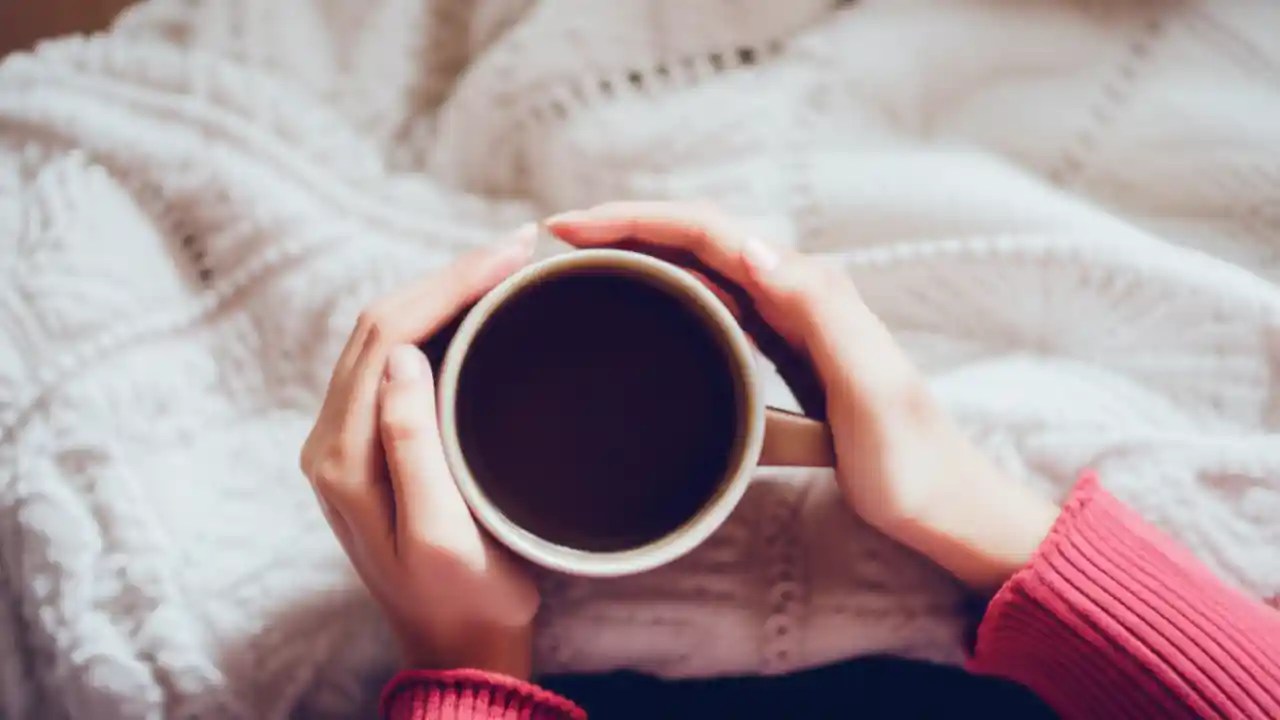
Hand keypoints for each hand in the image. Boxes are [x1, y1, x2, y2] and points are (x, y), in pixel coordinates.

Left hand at [299, 225, 540, 676]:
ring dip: (442, 293)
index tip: (513, 254)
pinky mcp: (371, 444)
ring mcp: (348, 440)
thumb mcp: (444, 536)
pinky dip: (437, 323)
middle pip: (381, 325)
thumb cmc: (465, 597)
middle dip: (448, 276)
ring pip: (386, 336)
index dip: (449, 284)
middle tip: (520, 248)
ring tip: (504, 267)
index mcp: (344, 458)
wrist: (456, 644)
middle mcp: (332, 440)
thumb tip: (405, 357)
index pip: (387, 336)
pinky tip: (477, 310)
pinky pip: (396, 361)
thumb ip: (414, 448)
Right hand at [547, 203, 1059, 591]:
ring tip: (582, 262)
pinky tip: (643, 309)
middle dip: (626, 227)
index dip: (638, 220)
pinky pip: (714, 306)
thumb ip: (824, 314)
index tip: (572, 228)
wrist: (944, 504)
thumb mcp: (873, 389)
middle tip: (559, 240)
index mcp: (809, 291)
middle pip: (697, 239)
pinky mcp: (782, 354)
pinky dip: (668, 293)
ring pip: (701, 268)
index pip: (709, 232)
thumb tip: (751, 250)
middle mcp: (797, 294)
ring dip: (642, 254)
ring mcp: (788, 323)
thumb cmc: (912, 460)